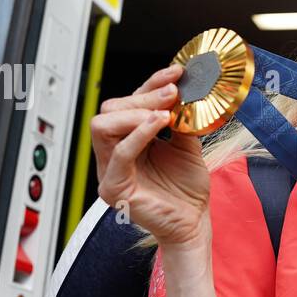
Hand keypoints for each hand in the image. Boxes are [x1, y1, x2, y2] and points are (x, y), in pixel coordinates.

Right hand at [92, 64, 211, 245]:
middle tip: (172, 94)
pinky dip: (138, 134)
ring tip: (164, 113)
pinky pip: (119, 153)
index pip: (127, 103)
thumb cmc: (187, 190)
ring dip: (135, 112)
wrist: (193, 222)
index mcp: (128, 140)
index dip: (149, 85)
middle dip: (142, 97)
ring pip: (103, 125)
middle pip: (110, 109)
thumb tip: (185, 92)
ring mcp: (109, 169)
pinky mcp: (113, 187)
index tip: (175, 73)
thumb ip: (181, 121)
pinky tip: (159, 123)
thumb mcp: (187, 145)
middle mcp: (113, 152)